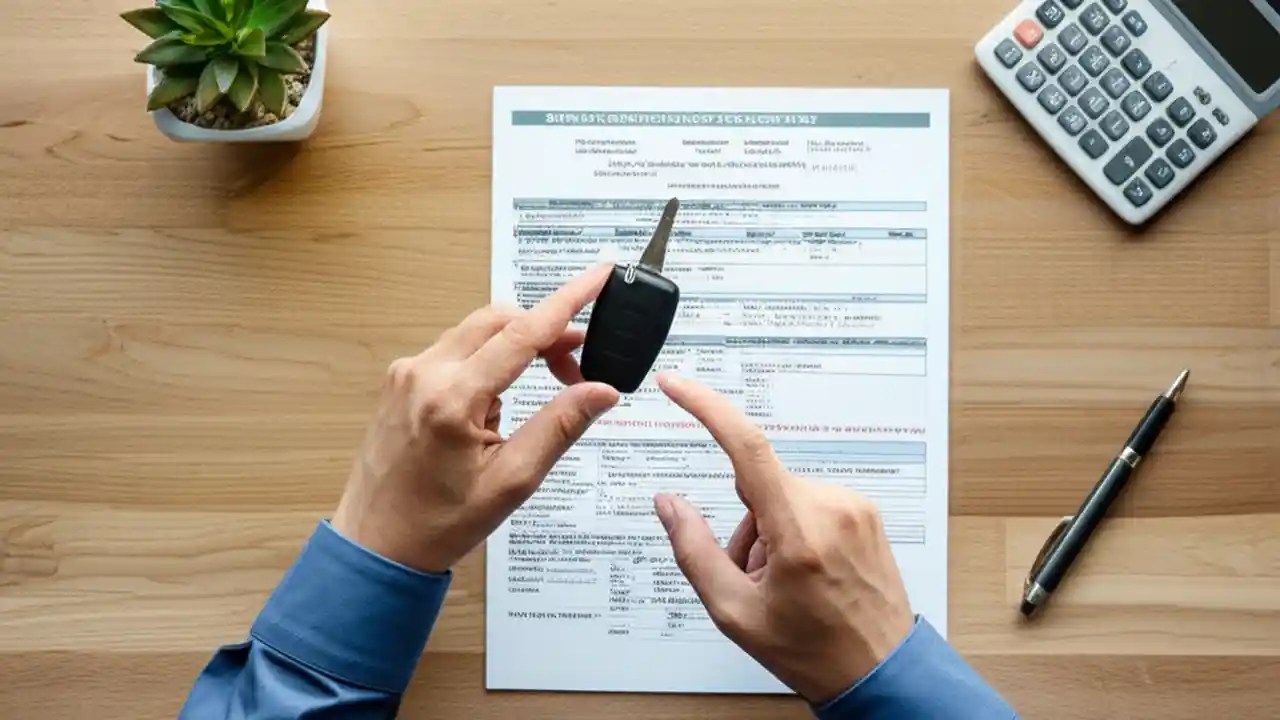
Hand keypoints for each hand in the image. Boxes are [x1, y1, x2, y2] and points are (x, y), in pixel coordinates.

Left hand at [333, 266, 619, 572]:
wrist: (376, 545)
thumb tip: (602, 390)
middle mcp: (424, 374)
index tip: (599, 275)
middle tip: (578, 368)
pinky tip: (498, 406)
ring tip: (544, 390)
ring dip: (518, 347)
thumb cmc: (437, 523)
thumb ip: (560, 427)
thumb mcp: (512, 481)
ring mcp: (407, 373)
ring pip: (477, 332)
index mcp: (453, 399)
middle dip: (546, 332)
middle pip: (500, 319)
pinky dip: (488, 362)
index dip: (568, 300)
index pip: (523, 333)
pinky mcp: (401, 380)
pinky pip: (456, 351)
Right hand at [652, 374, 913, 703]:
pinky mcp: (864, 511)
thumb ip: (693, 550)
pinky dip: (795, 530)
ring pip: (781, 496)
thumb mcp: (735, 612)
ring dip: (769, 531)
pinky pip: (810, 504)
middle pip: (756, 487)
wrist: (880, 671)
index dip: (705, 407)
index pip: (746, 446)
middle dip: (743, 526)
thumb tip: (668, 504)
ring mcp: (853, 506)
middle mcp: (831, 506)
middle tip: (755, 579)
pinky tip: (807, 573)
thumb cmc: (814, 651)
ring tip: (785, 583)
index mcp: (799, 530)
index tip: (676, 385)